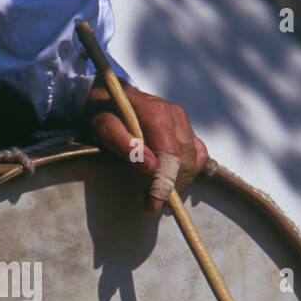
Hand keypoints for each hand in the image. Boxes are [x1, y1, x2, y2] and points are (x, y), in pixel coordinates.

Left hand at [83, 78, 208, 211]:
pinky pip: (198, 154)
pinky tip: (170, 182)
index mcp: (156, 113)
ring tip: (155, 195)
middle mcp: (175, 115)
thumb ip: (124, 145)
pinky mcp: (186, 128)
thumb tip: (151, 166)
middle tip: (149, 204)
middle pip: (185, 161)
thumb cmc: (103, 112)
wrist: (110, 95)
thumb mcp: (103, 127)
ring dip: (179, 183)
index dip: (164, 184)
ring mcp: (183, 121)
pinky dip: (188, 172)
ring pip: (194, 160)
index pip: (170, 156)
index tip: (153, 205)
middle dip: (170, 187)